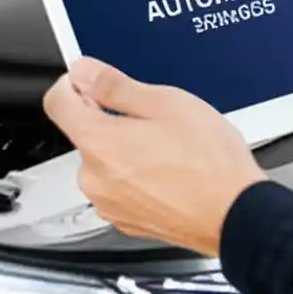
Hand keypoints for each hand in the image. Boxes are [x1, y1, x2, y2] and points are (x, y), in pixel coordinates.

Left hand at [42, 57, 266, 255]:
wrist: (236, 216)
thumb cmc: (209, 164)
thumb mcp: (166, 103)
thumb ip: (115, 85)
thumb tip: (84, 71)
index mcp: (97, 142)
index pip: (57, 101)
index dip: (73, 83)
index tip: (91, 80)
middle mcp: (93, 178)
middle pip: (85, 133)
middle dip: (111, 120)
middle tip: (153, 118)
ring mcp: (109, 204)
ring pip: (104, 163)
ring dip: (126, 151)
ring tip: (169, 149)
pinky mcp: (127, 222)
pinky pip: (120, 188)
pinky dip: (137, 177)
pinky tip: (170, 172)